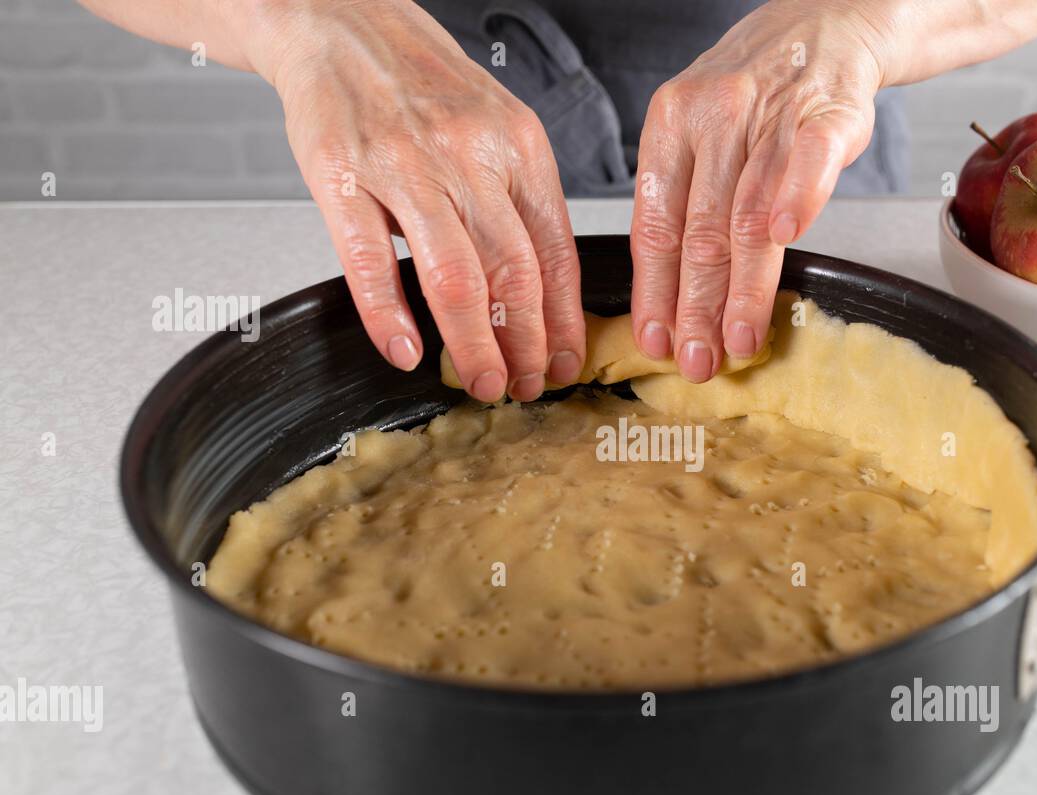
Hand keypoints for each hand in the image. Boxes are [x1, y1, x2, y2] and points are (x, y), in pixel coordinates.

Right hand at [257, 1, 584, 400]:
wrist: (341, 21)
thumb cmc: (423, 86)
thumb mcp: (495, 127)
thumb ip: (518, 199)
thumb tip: (544, 291)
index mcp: (518, 146)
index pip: (555, 251)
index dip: (563, 319)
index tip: (566, 361)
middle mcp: (468, 156)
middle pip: (513, 272)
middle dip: (527, 344)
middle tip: (527, 387)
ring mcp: (404, 166)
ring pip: (454, 277)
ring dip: (473, 344)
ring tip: (483, 383)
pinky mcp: (343, 176)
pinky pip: (370, 261)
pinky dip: (389, 316)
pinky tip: (405, 352)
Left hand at [630, 0, 883, 380]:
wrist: (820, 25)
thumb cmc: (752, 95)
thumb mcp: (695, 134)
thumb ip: (681, 204)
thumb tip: (668, 302)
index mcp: (669, 127)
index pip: (655, 225)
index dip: (655, 290)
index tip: (656, 340)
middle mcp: (712, 119)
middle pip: (699, 231)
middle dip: (696, 307)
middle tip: (697, 360)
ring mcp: (769, 114)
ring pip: (749, 212)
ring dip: (743, 286)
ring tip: (739, 340)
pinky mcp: (825, 110)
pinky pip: (807, 157)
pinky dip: (798, 196)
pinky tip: (786, 236)